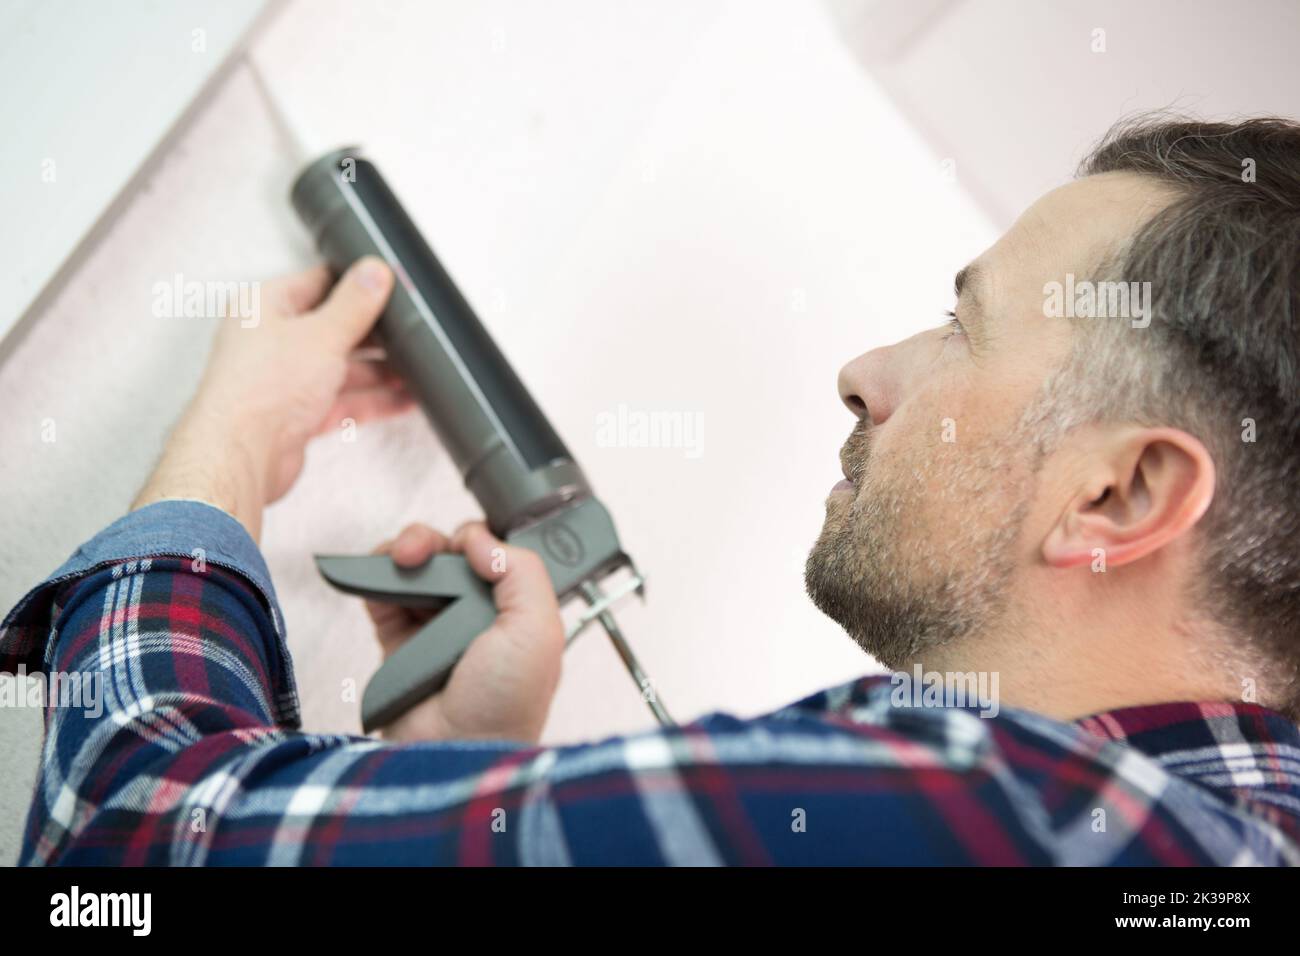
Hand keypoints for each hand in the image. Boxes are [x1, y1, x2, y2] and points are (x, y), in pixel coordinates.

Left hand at [133, 259, 414, 537]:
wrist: (242, 455)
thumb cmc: (263, 387)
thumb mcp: (322, 334)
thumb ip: (354, 304)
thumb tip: (375, 271)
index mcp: (266, 307)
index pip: (319, 283)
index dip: (357, 285)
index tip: (393, 288)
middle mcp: (271, 341)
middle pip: (334, 328)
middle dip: (375, 335)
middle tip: (412, 334)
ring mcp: (284, 380)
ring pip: (341, 368)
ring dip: (379, 371)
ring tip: (418, 372)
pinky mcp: (296, 416)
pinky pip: (342, 401)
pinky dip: (372, 401)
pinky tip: (404, 401)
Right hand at [365, 522, 564, 743]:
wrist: (454, 752)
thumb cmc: (505, 705)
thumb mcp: (538, 630)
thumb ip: (522, 572)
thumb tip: (480, 539)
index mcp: (519, 613)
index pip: (496, 555)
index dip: (478, 540)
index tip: (467, 544)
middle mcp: (478, 618)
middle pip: (451, 556)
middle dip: (433, 542)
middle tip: (418, 551)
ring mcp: (436, 630)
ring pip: (416, 570)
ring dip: (403, 553)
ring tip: (398, 560)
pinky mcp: (399, 644)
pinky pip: (382, 596)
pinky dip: (374, 578)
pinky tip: (376, 575)